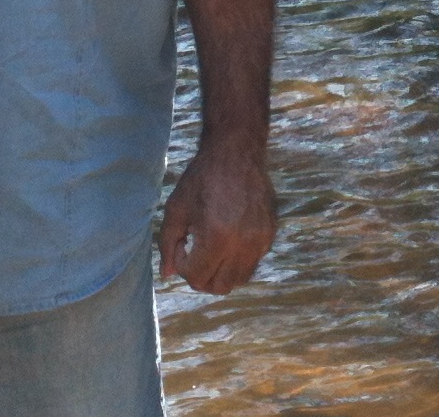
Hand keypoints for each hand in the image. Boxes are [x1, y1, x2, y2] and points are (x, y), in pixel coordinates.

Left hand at [158, 145, 276, 294]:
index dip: (183, 264)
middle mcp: (243, 243)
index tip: (183, 243)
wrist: (236, 152)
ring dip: (220, 271)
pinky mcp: (270, 235)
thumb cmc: (201, 178)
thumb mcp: (176, 209)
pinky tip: (227, 237)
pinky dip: (237, 260)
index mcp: (217, 237)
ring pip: (238, 279)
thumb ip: (168, 245)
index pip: (196, 276)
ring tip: (210, 247)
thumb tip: (167, 274)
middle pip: (218, 286)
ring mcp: (260, 240)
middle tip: (194, 252)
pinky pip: (252, 263)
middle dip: (201, 275)